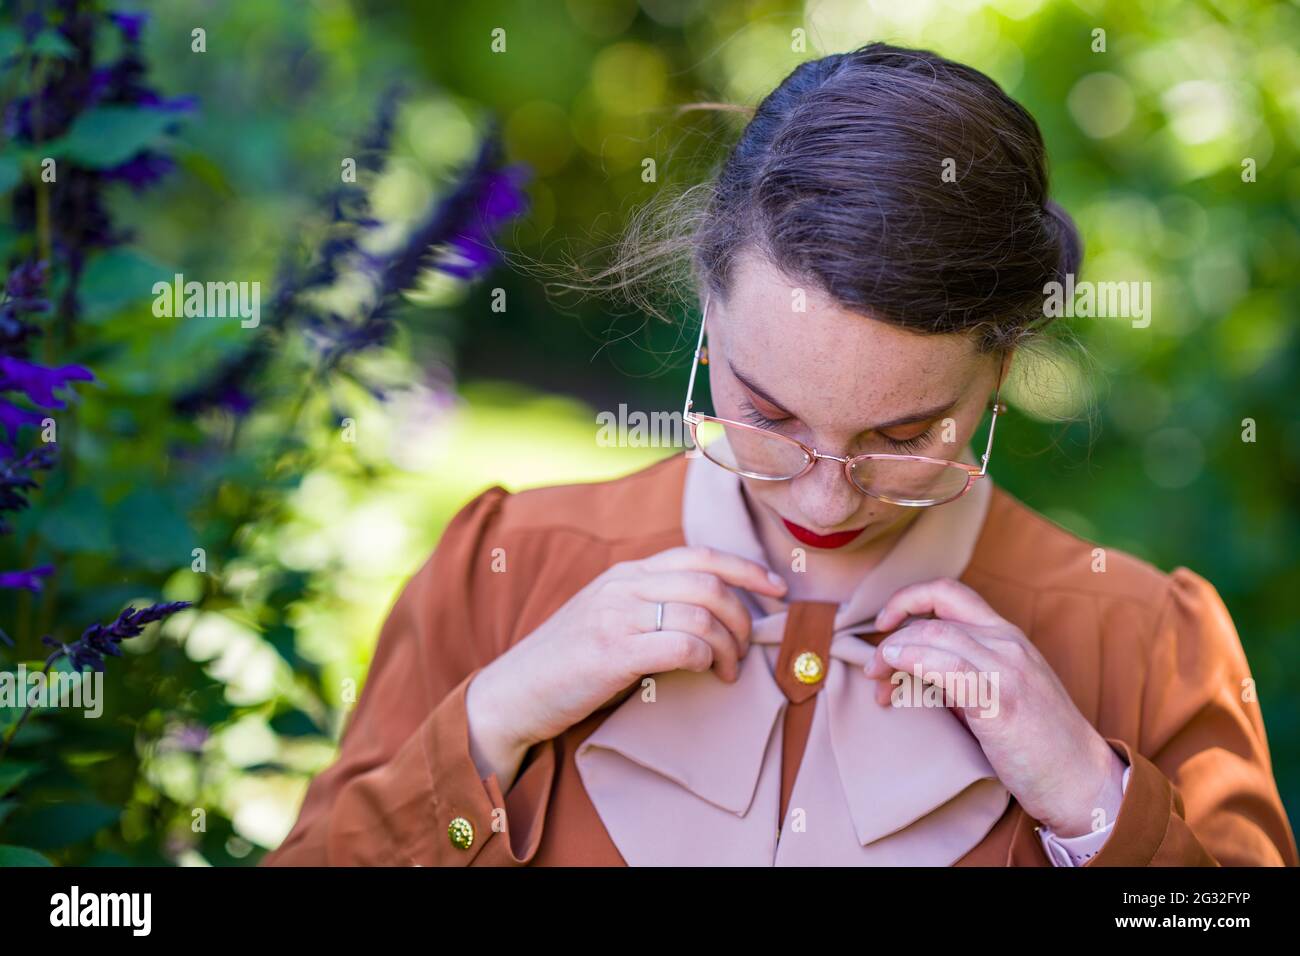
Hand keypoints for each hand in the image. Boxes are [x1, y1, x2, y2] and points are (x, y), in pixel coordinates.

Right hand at [466, 545, 787, 789]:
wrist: (512, 693)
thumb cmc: (567, 663)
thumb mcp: (609, 618)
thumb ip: (650, 606)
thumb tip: (712, 617)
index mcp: (626, 573)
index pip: (699, 555)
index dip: (746, 568)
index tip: (777, 590)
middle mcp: (623, 586)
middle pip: (709, 584)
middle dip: (742, 617)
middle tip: (745, 651)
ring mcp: (616, 616)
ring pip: (701, 614)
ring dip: (728, 646)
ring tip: (727, 671)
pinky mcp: (612, 652)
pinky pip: (680, 644)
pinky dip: (703, 656)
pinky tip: (703, 670)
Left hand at [863, 577, 1126, 837]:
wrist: (1081, 780)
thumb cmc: (1037, 742)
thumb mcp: (997, 692)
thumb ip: (959, 673)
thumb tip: (907, 669)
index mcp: (1008, 636)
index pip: (950, 592)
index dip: (908, 599)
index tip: (884, 624)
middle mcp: (1008, 643)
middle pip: (933, 618)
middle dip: (892, 639)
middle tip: (874, 671)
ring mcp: (1007, 668)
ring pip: (936, 636)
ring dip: (894, 655)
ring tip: (879, 683)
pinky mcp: (1002, 700)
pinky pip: (948, 668)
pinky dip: (913, 663)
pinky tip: (896, 677)